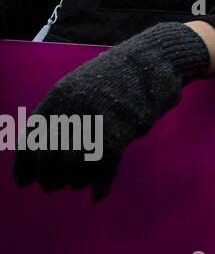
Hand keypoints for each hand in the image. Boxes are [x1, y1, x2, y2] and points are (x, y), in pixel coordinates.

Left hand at [13, 21, 211, 199]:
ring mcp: (96, 118)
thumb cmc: (118, 76)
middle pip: (51, 154)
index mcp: (59, 96)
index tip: (23, 182)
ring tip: (77, 184)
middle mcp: (73, 108)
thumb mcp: (82, 86)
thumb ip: (64, 112)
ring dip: (75, 179)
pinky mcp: (121, 128)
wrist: (152, 60)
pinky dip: (101, 183)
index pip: (32, 136)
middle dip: (50, 176)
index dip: (25, 163)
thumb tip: (49, 150)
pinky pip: (105, 164)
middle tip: (53, 186)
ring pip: (76, 163)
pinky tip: (98, 193)